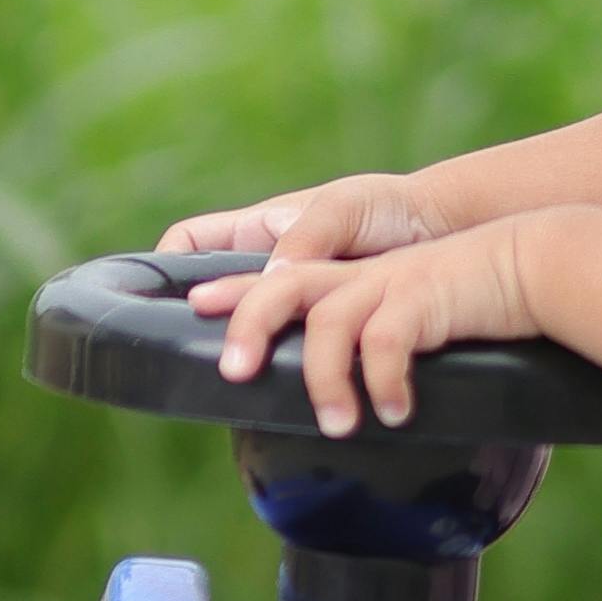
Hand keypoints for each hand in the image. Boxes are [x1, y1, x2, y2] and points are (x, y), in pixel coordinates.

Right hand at [161, 180, 451, 379]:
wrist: (442, 232)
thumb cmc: (386, 207)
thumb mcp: (342, 208)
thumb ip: (306, 239)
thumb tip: (273, 281)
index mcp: (256, 232)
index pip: (189, 244)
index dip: (165, 267)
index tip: (160, 300)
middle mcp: (267, 272)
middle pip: (213, 302)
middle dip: (203, 329)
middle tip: (217, 359)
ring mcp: (296, 306)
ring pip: (254, 335)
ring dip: (250, 355)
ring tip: (248, 383)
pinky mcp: (327, 334)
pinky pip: (296, 356)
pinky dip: (290, 373)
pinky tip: (290, 394)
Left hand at [262, 219, 546, 429]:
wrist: (540, 262)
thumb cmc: (481, 300)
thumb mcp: (418, 316)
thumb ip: (383, 345)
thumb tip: (361, 410)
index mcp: (357, 278)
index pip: (282, 276)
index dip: (236, 289)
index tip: (194, 306)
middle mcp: (364, 276)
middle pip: (284, 286)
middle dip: (251, 324)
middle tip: (234, 373)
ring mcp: (392, 282)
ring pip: (329, 322)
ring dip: (324, 380)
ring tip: (339, 425)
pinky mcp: (426, 295)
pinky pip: (387, 342)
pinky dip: (383, 381)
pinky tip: (394, 413)